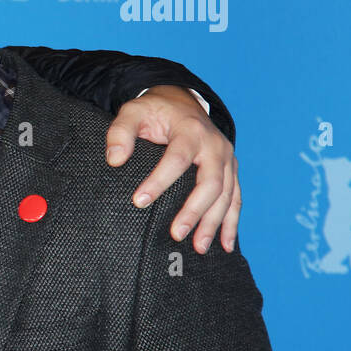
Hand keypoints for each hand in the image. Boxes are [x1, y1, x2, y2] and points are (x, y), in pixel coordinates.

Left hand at [105, 85, 239, 253]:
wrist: (182, 102)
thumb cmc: (154, 111)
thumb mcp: (133, 112)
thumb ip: (120, 132)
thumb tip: (114, 160)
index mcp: (190, 130)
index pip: (177, 159)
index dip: (158, 181)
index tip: (138, 202)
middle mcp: (214, 145)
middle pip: (210, 182)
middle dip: (194, 210)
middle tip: (175, 233)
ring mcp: (226, 158)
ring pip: (226, 194)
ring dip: (213, 223)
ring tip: (198, 247)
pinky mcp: (230, 169)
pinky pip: (235, 198)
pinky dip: (231, 222)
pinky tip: (224, 244)